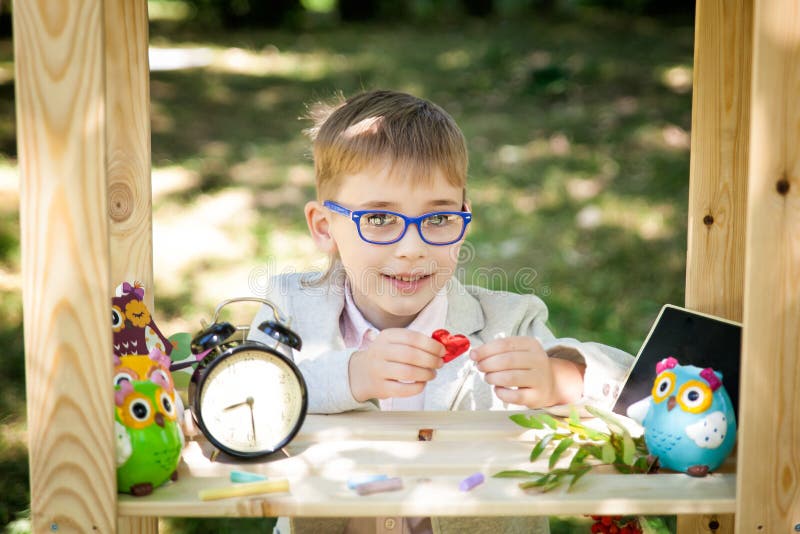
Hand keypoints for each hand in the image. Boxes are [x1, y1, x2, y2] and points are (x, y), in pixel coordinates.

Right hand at [348, 328, 444, 401]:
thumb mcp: (394, 343)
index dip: (431, 345)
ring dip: (426, 374)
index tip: (442, 350)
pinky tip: (422, 383)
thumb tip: (441, 348)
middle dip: (431, 360)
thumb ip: (415, 343)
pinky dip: (418, 387)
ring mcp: (379, 370)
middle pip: (411, 355)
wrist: (360, 373)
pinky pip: (404, 389)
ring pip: (408, 372)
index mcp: (386, 336)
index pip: (413, 338)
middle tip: (440, 363)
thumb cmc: (385, 357)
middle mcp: (380, 351)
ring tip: (432, 374)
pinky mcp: (380, 387)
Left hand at [470, 336, 584, 408]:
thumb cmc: (526, 366)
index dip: (486, 350)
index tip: (474, 355)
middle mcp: (538, 360)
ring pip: (510, 378)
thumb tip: (474, 353)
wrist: (550, 383)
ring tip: (489, 377)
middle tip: (480, 367)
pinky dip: (501, 393)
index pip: (505, 344)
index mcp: (531, 345)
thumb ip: (496, 351)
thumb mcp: (516, 352)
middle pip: (507, 360)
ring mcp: (539, 379)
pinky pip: (514, 396)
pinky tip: (498, 389)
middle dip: (488, 364)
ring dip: (493, 378)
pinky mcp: (537, 397)